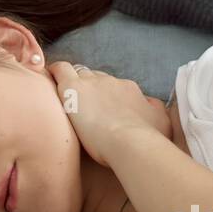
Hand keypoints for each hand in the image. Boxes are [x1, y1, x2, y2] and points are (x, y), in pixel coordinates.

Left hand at [49, 62, 169, 166]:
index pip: (115, 87)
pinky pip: (61, 70)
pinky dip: (56, 71)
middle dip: (92, 89)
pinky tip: (50, 76)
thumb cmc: (149, 138)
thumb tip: (150, 103)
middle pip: (97, 78)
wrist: (131, 141)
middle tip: (86, 106)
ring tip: (69, 97)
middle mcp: (111, 82)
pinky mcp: (73, 88)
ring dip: (75, 82)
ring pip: (79, 73)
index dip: (108, 95)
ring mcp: (92, 82)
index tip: (104, 107)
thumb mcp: (161, 121)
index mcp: (129, 89)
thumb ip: (155, 108)